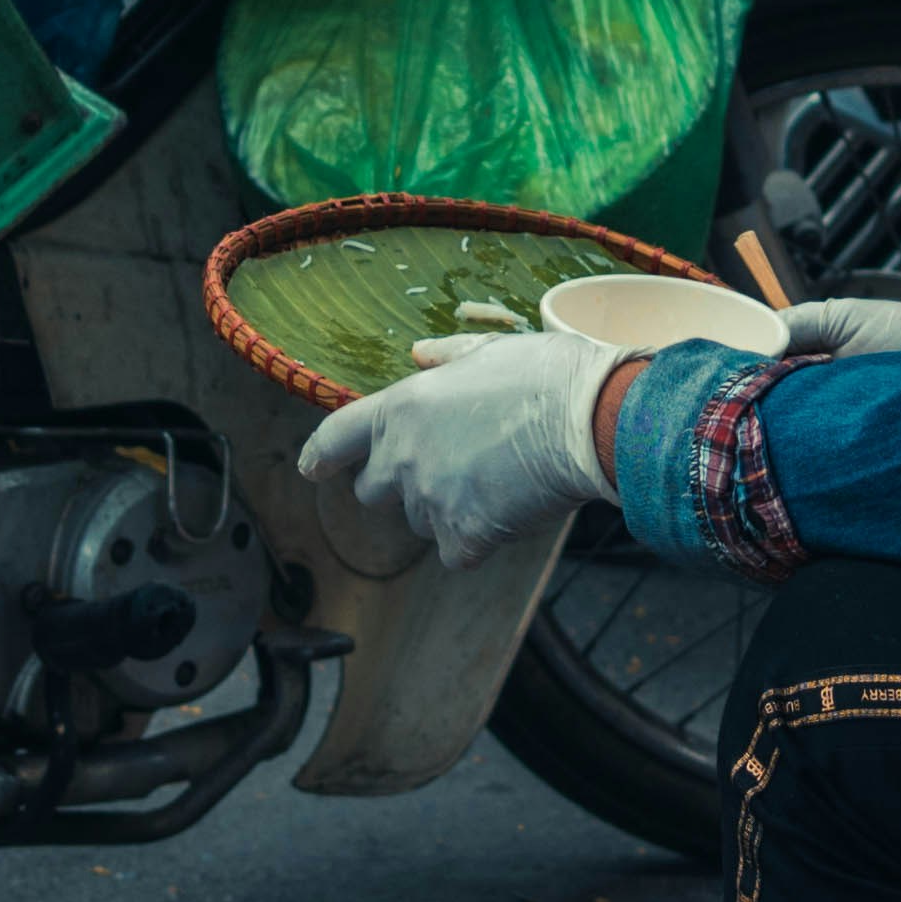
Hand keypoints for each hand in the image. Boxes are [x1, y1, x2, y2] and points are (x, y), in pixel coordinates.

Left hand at [296, 330, 619, 564]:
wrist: (589, 420)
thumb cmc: (545, 376)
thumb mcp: (488, 350)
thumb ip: (444, 357)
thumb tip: (420, 354)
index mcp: (401, 408)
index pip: (336, 438)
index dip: (320, 456)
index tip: (311, 469)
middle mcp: (404, 457)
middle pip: (373, 491)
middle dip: (400, 484)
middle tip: (448, 468)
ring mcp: (432, 500)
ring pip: (419, 521)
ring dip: (444, 509)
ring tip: (495, 480)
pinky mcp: (464, 536)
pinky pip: (457, 551)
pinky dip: (478, 540)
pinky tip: (511, 512)